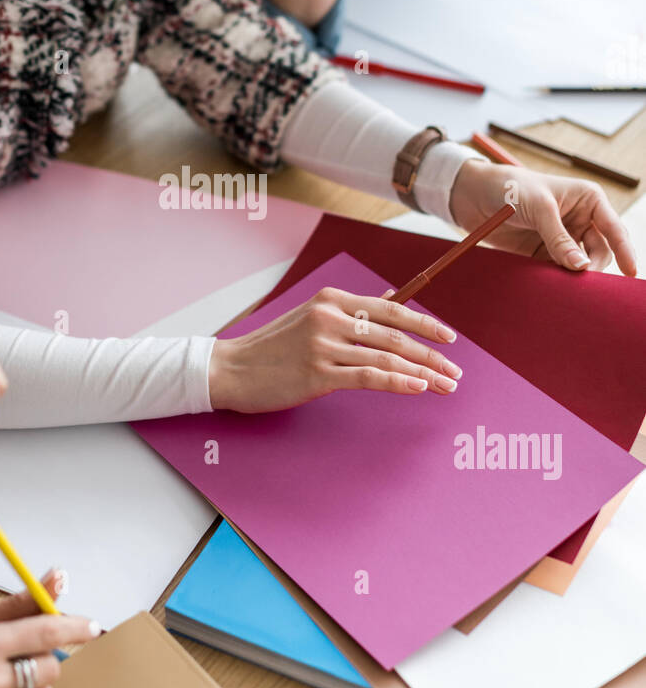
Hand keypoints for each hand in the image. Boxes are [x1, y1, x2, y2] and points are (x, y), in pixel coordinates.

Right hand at [208, 287, 461, 413]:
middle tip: (455, 371)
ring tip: (444, 386)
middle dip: (432, 355)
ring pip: (387, 356)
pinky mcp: (318, 374)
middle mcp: (330, 317)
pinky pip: (369, 377)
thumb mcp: (311, 317)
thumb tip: (391, 300)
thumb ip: (350, 312)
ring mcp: (323, 345)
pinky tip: (418, 389)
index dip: (425, 323)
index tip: (450, 339)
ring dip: (423, 373)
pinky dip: (398, 382)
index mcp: (332, 299)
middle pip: (395, 334)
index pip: (391, 308)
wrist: (232, 369)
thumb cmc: (274, 347)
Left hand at [449, 159, 636, 274]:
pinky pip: (557, 272)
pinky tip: (551, 288)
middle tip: (582, 285)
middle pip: (599, 252)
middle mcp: (580, 220)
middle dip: (593, 268)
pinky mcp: (543, 253)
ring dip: (573, 277)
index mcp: (589, 200)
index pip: (614, 229)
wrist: (472, 194)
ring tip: (565, 288)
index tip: (630, 273)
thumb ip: (558, 238)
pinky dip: (556, 281)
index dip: (625, 251)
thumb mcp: (538, 208)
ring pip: (579, 265)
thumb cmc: (510, 188)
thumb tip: (581, 266)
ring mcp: (563, 239)